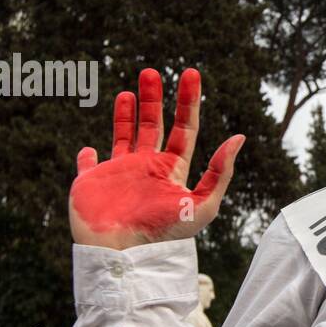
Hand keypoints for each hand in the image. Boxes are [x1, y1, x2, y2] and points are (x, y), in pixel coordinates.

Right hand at [69, 67, 244, 249]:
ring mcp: (118, 175)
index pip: (184, 129)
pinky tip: (89, 149)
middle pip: (153, 126)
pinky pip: (87, 166)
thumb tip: (239, 139)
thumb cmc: (163, 233)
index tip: (191, 74)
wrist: (123, 255)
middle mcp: (146, 169)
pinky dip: (86, 157)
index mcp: (171, 170)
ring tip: (128, 91)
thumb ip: (219, 173)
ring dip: (125, 114)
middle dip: (154, 98)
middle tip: (151, 71)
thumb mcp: (201, 205)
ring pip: (123, 136)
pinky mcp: (90, 184)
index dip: (189, 102)